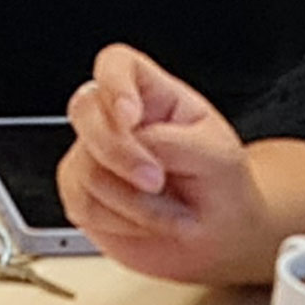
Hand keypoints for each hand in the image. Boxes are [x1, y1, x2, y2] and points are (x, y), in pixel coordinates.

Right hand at [55, 45, 277, 283]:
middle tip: (156, 181)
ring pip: (85, 167)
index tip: (129, 116)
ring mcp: (96, 157)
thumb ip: (171, 141)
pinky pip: (82, 203)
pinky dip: (120, 221)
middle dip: (119, 153)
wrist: (220, 239)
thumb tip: (133, 142)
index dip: (114, 83)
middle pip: (85, 110)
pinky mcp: (84, 194)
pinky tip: (146, 222)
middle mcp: (118, 121)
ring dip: (133, 201)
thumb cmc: (222, 187)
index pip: (117, 65)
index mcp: (154, 96)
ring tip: (171, 213)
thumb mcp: (216, 156)